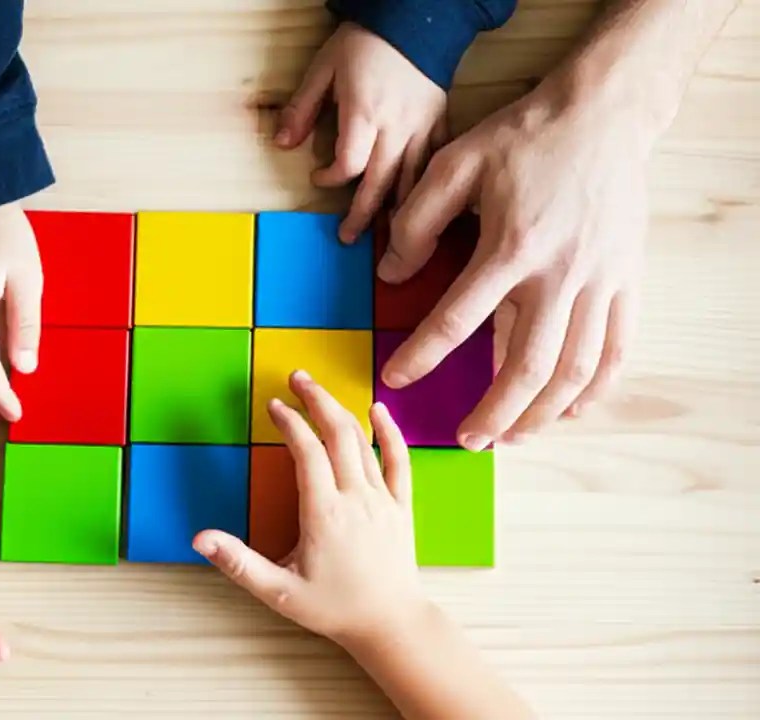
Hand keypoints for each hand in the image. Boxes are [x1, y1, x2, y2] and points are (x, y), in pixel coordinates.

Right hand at [195, 371, 427, 644]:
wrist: (391, 625)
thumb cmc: (334, 609)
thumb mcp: (279, 592)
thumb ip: (239, 563)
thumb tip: (200, 539)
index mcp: (325, 514)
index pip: (306, 453)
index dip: (289, 424)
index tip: (273, 405)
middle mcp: (356, 499)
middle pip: (337, 434)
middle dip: (316, 401)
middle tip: (297, 377)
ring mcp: (382, 500)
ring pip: (363, 442)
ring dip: (340, 410)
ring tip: (318, 389)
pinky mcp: (401, 507)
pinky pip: (398, 460)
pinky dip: (389, 432)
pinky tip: (379, 410)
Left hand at [275, 22, 446, 241]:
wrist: (416, 19)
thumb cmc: (367, 42)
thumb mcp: (323, 68)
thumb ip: (301, 107)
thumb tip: (283, 143)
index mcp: (365, 114)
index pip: (348, 165)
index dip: (330, 179)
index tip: (318, 178)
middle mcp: (396, 127)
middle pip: (380, 184)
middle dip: (363, 215)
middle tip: (348, 237)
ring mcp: (422, 127)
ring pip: (412, 180)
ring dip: (398, 211)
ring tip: (387, 236)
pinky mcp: (440, 122)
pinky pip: (434, 163)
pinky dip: (426, 186)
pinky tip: (420, 205)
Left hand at [378, 81, 648, 448]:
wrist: (602, 115)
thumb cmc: (523, 138)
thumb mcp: (455, 164)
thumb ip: (416, 221)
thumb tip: (390, 273)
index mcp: (510, 247)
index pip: (458, 319)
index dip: (422, 355)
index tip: (395, 380)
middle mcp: (559, 274)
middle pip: (526, 364)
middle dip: (494, 412)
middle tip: (465, 441)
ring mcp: (599, 282)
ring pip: (574, 368)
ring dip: (542, 412)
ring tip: (512, 438)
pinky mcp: (627, 281)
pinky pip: (616, 348)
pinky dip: (595, 387)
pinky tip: (571, 410)